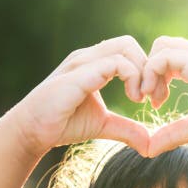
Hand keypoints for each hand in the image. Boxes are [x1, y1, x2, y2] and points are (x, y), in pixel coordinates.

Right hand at [6, 36, 150, 158]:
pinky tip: (134, 98)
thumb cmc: (63, 124)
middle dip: (149, 69)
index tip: (154, 99)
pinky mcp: (80, 74)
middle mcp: (89, 57)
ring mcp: (83, 62)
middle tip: (154, 98)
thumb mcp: (103, 125)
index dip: (147, 71)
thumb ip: (126, 129)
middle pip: (129, 44)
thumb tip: (150, 144)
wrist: (33, 131)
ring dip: (143, 73)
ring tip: (142, 99)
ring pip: (125, 48)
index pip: (129, 51)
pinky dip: (133, 77)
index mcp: (95, 63)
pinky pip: (115, 63)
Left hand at [142, 36, 187, 156]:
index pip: (165, 56)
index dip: (153, 77)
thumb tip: (149, 150)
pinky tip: (159, 96)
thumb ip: (172, 133)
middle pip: (160, 46)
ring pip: (161, 47)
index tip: (156, 103)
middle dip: (148, 71)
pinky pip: (167, 57)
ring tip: (155, 98)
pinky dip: (154, 73)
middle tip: (153, 99)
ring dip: (149, 72)